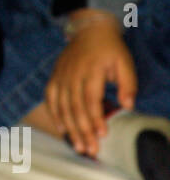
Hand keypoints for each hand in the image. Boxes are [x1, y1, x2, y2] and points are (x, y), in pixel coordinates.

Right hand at [45, 13, 135, 155]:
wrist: (89, 30)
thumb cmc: (110, 49)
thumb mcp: (125, 62)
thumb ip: (128, 84)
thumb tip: (127, 106)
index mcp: (91, 69)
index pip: (91, 98)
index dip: (96, 117)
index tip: (102, 134)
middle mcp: (73, 74)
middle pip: (75, 107)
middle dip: (82, 131)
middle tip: (90, 150)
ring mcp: (61, 76)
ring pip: (62, 106)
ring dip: (70, 128)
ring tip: (78, 146)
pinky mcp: (54, 77)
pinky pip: (51, 99)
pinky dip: (55, 115)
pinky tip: (62, 130)